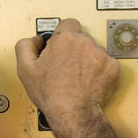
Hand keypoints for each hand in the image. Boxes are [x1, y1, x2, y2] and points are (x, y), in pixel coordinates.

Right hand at [15, 19, 120, 135]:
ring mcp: (101, 55)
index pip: (68, 23)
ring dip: (88, 60)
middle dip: (75, 49)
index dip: (63, 34)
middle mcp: (85, 42)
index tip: (61, 45)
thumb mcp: (25, 69)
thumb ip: (25, 46)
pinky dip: (100, 71)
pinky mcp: (112, 68)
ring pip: (94, 51)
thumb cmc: (51, 94)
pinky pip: (106, 64)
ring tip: (78, 77)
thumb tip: (35, 40)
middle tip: (67, 66)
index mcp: (65, 38)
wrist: (73, 114)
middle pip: (81, 38)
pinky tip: (90, 82)